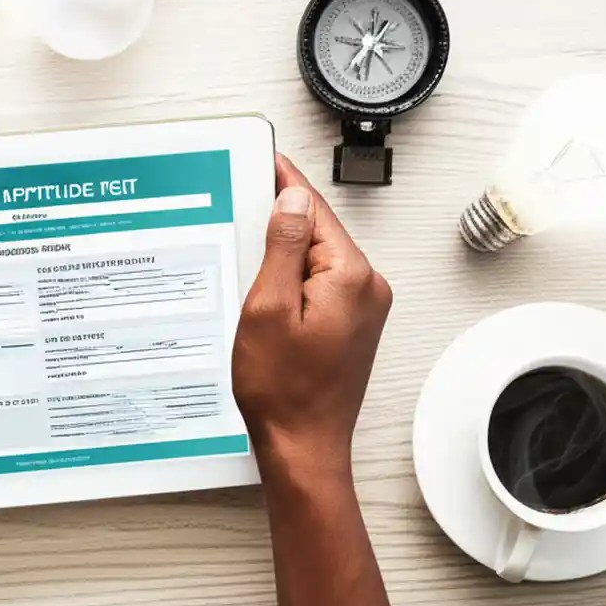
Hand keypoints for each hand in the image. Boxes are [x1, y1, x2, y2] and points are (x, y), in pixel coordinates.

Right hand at [231, 155, 391, 476]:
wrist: (302, 445)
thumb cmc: (283, 391)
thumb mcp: (267, 308)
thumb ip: (282, 248)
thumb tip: (292, 201)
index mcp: (350, 276)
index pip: (314, 211)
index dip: (283, 184)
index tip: (263, 160)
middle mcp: (367, 287)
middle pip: (317, 232)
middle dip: (277, 223)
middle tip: (238, 208)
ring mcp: (363, 307)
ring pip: (316, 258)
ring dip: (282, 255)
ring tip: (245, 259)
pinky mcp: (352, 324)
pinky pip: (320, 283)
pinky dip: (292, 279)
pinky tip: (264, 291)